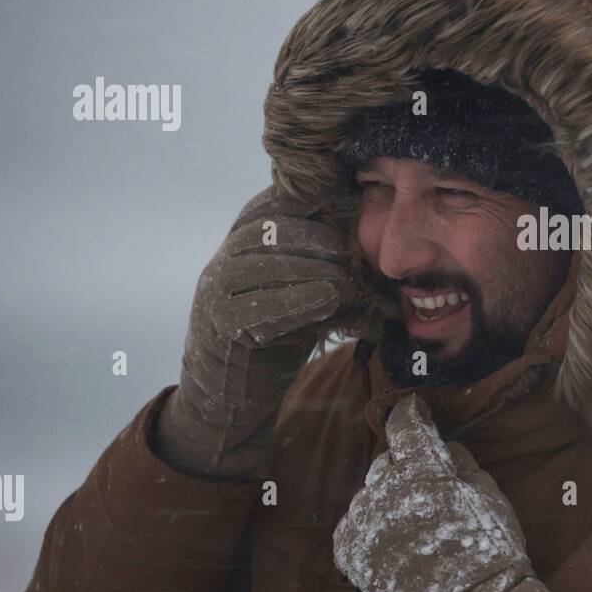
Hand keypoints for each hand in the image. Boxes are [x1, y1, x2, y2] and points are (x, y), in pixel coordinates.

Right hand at [154, 184, 363, 479]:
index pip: (273, 203)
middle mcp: (224, 258)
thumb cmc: (276, 339)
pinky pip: (259, 306)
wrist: (230, 397)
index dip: (309, 195)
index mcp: (243, 242)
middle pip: (270, 228)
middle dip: (318, 237)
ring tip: (348, 280)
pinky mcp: (221, 326)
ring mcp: (216, 291)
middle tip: (353, 253)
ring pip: (264, 262)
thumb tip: (375, 243)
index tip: (348, 195)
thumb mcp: (303, 292)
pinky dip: (298, 300)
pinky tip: (329, 300)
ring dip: (313, 268)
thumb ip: (324, 265)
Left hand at [332, 395, 569, 591]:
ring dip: (386, 500)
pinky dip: (366, 527)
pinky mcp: (352, 551)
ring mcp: (365, 520)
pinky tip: (383, 538)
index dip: (410, 412)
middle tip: (426, 489)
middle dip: (404, 468)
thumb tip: (446, 449)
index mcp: (422, 468)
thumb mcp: (491, 496)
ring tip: (410, 525)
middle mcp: (386, 487)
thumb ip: (463, 465)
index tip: (414, 408)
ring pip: (368, 494)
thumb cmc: (490, 550)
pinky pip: (350, 527)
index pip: (406, 425)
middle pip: (386, 463)